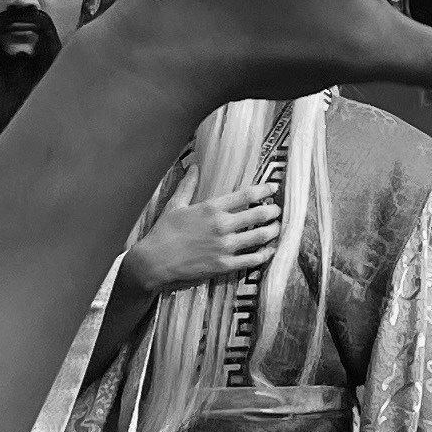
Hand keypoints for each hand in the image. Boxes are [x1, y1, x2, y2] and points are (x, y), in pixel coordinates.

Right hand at [123, 187, 281, 294]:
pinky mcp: (224, 265)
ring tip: (277, 228)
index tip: (274, 188)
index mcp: (211, 208)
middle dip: (273, 211)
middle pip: (258, 214)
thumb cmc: (162, 233)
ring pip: (260, 236)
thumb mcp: (174, 205)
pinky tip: (269, 251)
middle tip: (278, 210)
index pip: (246, 195)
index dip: (264, 190)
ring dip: (273, 231)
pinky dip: (264, 254)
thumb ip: (188, 185)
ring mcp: (225, 247)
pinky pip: (252, 260)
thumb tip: (194, 166)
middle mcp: (221, 225)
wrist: (154, 262)